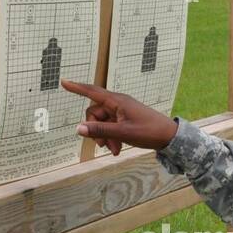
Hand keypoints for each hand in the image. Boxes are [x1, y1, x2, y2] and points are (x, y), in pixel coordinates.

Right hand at [60, 79, 177, 155]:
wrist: (168, 136)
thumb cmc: (149, 131)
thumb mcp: (122, 133)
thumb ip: (100, 130)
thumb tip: (79, 128)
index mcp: (117, 101)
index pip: (92, 91)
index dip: (76, 88)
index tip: (63, 82)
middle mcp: (118, 103)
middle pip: (95, 113)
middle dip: (96, 130)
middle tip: (103, 145)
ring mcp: (122, 111)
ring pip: (103, 123)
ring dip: (104, 137)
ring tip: (113, 150)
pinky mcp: (125, 119)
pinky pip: (111, 127)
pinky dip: (111, 137)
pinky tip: (117, 149)